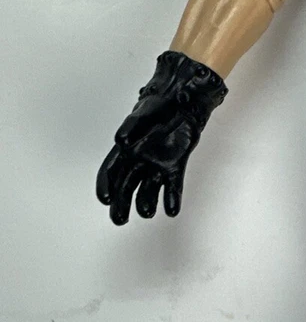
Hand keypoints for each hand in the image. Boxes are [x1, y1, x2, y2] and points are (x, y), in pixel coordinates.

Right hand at [97, 51, 225, 224]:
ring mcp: (157, 164)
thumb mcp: (143, 115)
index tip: (106, 200)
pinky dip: (172, 198)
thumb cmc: (158, 106)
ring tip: (147, 213)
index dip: (106, 186)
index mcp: (125, 149)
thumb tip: (121, 141)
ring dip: (147, 203)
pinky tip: (172, 210)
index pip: (110, 172)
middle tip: (119, 220)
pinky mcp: (175, 165)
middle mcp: (139, 160)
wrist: (182, 101)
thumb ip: (131, 127)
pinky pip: (173, 185)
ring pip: (148, 189)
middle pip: (126, 187)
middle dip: (122, 204)